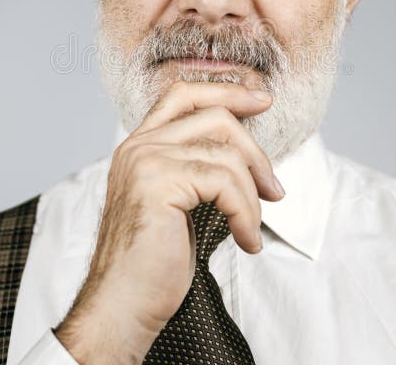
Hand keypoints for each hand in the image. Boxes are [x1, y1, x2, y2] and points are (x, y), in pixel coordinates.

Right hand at [53, 80, 285, 363]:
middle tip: (274, 190)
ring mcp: (145, 161)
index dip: (227, 91)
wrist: (122, 305)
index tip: (263, 100)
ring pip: (226, 153)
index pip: (184, 94)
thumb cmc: (151, 263)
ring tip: (251, 229)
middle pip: (214, 117)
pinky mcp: (157, 183)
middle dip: (255, 152)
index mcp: (139, 145)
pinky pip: (224, 183)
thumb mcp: (176, 204)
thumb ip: (195, 169)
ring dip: (252, 195)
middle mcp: (138, 145)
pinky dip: (246, 214)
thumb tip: (245, 155)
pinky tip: (245, 241)